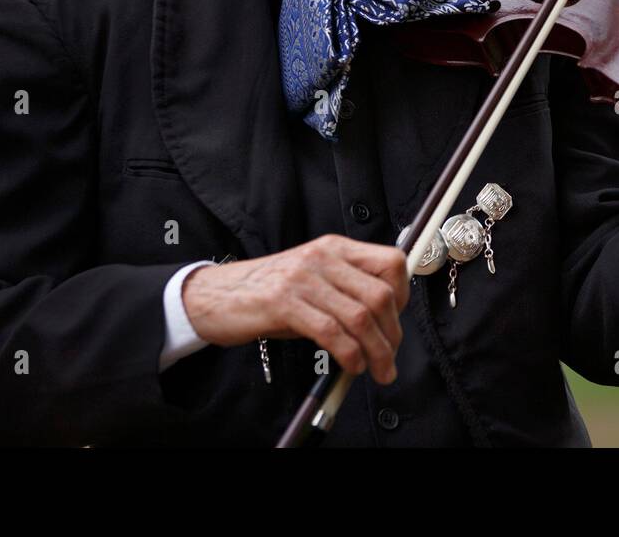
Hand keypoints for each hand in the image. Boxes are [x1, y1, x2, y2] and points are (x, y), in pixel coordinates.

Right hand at [181, 234, 409, 383]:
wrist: (215, 295)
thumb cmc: (267, 293)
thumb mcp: (313, 280)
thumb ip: (346, 290)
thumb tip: (384, 321)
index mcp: (335, 247)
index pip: (391, 262)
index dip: (403, 295)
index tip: (397, 322)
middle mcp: (323, 257)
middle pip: (379, 295)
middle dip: (392, 334)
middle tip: (389, 359)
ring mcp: (303, 278)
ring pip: (359, 317)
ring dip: (376, 351)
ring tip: (377, 370)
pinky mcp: (284, 302)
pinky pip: (331, 331)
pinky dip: (349, 354)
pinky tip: (351, 366)